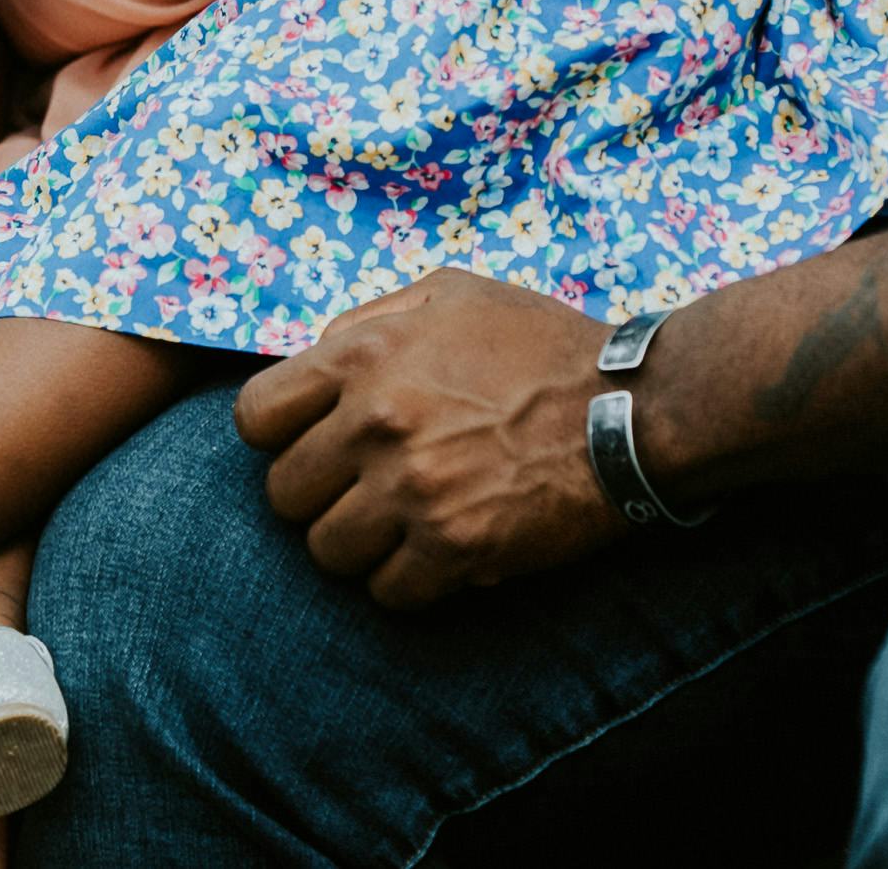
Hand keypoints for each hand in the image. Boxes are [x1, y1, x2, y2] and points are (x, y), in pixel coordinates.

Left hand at [231, 269, 623, 607]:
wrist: (633, 408)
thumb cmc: (543, 345)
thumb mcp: (454, 294)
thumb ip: (372, 318)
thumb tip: (313, 353)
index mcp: (365, 355)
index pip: (255, 419)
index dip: (280, 438)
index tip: (315, 443)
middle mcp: (377, 422)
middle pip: (284, 495)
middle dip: (321, 496)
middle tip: (367, 490)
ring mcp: (413, 488)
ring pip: (327, 551)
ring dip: (362, 544)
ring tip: (405, 525)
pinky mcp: (454, 547)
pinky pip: (387, 592)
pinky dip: (410, 582)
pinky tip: (441, 554)